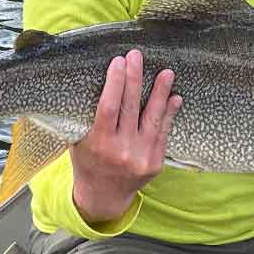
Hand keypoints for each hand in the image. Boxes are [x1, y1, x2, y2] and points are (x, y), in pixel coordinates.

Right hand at [69, 49, 181, 225]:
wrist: (103, 197)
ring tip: (166, 72)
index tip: (118, 61)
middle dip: (134, 78)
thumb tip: (91, 81)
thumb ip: (85, 118)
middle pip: (131, 107)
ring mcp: (141, 157)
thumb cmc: (87, 162)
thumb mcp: (78, 141)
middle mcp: (122, 150)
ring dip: (160, 93)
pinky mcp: (155, 162)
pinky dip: (169, 114)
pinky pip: (164, 133)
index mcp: (100, 144)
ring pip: (153, 119)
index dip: (114, 83)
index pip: (109, 107)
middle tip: (137, 56)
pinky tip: (174, 97)